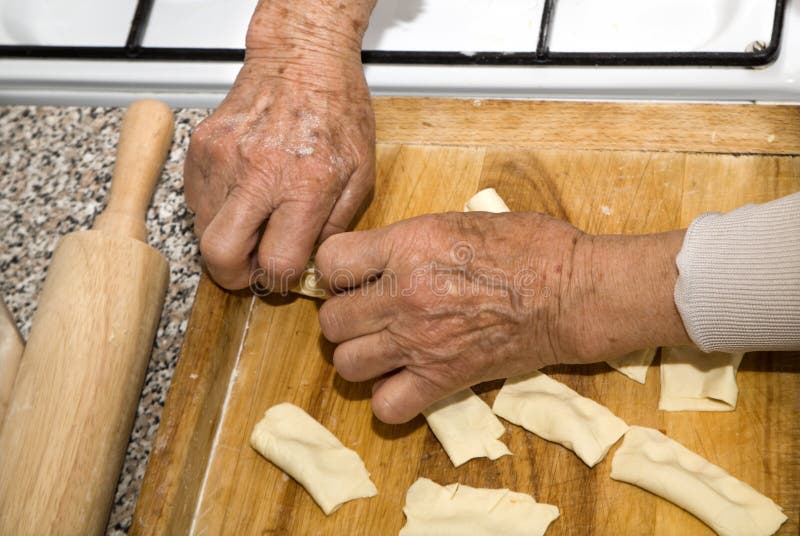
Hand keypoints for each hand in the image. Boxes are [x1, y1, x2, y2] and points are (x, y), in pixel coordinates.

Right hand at [184, 50, 374, 289]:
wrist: (300, 59)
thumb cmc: (335, 110)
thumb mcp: (360, 172)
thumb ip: (336, 225)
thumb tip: (310, 262)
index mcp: (305, 184)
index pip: (277, 261)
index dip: (279, 281)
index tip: (283, 275)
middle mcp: (258, 174)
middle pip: (220, 254)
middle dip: (234, 275)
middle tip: (251, 269)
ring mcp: (222, 159)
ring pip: (202, 230)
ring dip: (226, 238)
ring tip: (253, 222)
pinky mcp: (201, 147)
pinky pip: (195, 199)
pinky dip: (215, 209)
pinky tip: (242, 195)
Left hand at [316, 212, 688, 423]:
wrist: (572, 291)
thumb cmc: (529, 247)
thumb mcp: (460, 221)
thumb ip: (411, 241)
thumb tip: (384, 257)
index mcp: (407, 246)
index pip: (330, 262)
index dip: (338, 270)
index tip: (353, 275)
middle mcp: (403, 296)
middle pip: (331, 321)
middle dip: (344, 317)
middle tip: (368, 315)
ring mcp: (419, 342)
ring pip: (346, 364)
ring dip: (360, 357)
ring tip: (383, 348)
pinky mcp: (443, 379)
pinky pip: (386, 407)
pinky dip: (388, 400)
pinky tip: (404, 381)